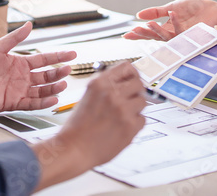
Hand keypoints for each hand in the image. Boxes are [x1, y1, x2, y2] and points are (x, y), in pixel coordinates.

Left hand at [0, 22, 75, 113]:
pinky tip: (52, 99)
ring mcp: (18, 91)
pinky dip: (43, 102)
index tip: (71, 54)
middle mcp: (22, 77)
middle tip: (69, 70)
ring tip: (63, 84)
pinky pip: (32, 103)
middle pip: (46, 76)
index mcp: (20, 63)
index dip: (58, 57)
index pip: (44, 59)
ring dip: (53, 88)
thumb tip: (29, 25)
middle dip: (58, 73)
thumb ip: (14, 37)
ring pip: (42, 90)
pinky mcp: (13, 103)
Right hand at [32, 62, 145, 189]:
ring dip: (135, 109)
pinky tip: (122, 127)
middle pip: (138, 83)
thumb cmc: (78, 127)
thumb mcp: (88, 96)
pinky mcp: (130, 126)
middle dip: (136, 91)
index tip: (133, 79)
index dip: (132, 73)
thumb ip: (106, 87)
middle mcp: (112, 93)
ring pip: (142, 101)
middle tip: (131, 100)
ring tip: (123, 116)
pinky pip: (142, 119)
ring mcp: (122, 110)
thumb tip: (124, 81)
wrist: (74, 149)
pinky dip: (135, 124)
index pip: (126, 67)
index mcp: (100, 83)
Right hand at [123, 0, 216, 40]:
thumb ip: (156, 11)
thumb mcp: (172, 5)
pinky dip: (177, 21)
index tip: (126, 35)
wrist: (213, 9)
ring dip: (157, 31)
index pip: (150, 32)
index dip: (138, 34)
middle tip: (133, 32)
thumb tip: (139, 15)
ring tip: (147, 24)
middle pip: (155, 37)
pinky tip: (172, 13)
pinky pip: (183, 30)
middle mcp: (174, 35)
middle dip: (144, 35)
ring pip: (166, 37)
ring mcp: (183, 36)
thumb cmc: (194, 8)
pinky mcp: (193, 35)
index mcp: (167, 27)